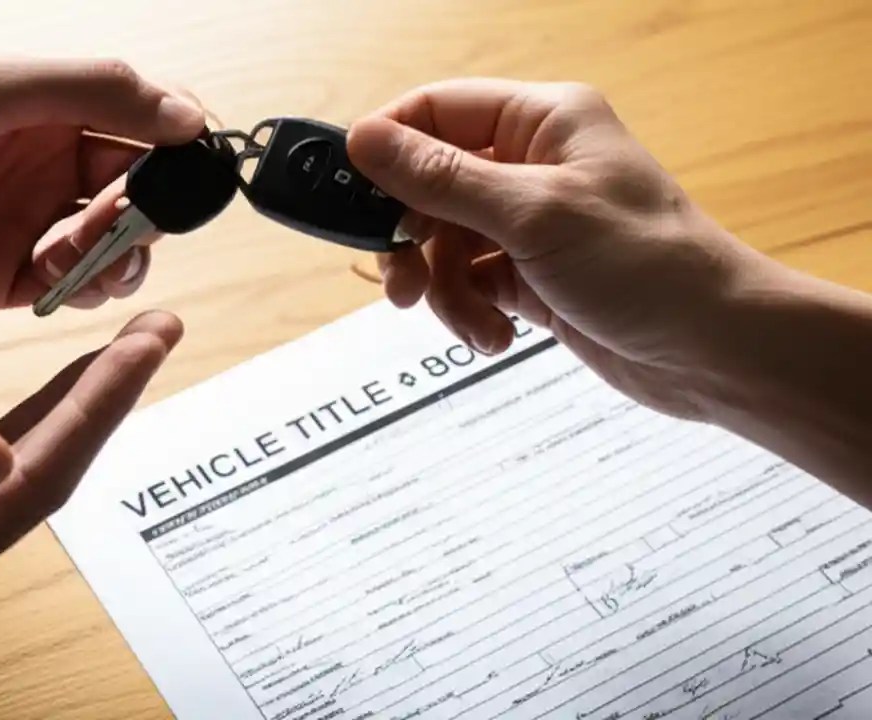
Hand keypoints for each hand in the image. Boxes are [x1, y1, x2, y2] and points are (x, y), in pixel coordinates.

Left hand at [0, 58, 208, 319]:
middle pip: (139, 184)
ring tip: (80, 253)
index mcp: (45, 106)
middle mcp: (44, 163)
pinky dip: (88, 289)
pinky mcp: (8, 282)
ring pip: (117, 243)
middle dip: (150, 205)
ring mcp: (28, 223)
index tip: (194, 165)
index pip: (141, 115)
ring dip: (122, 252)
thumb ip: (88, 90)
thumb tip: (185, 112)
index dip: (176, 139)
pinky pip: (76, 289)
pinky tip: (61, 283)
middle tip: (120, 217)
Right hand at [0, 311, 181, 718]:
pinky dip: (23, 417)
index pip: (45, 474)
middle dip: (112, 394)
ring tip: (121, 347)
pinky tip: (35, 399)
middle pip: (54, 462)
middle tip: (159, 327)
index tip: (148, 343)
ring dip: (78, 401)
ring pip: (26, 458)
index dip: (102, 407)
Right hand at [346, 79, 781, 419]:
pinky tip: (495, 336)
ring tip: (470, 322)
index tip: (352, 193)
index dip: (387, 148)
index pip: (436, 111)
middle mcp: (532, 166)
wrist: (714, 350)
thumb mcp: (532, 215)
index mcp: (542, 122)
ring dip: (444, 289)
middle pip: (428, 186)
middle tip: (401, 282)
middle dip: (411, 239)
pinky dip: (469, 313)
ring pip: (444, 244)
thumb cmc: (650, 266)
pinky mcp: (532, 275)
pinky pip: (469, 285)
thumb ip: (442, 178)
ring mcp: (531, 223)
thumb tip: (366, 140)